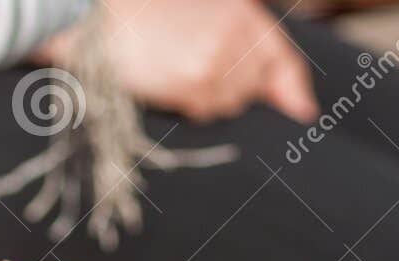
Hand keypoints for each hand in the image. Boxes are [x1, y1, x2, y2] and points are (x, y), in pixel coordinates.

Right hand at [41, 0, 316, 123]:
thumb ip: (242, 46)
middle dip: (230, 89)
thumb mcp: (197, 14)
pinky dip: (189, 105)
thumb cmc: (139, 12)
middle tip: (191, 73)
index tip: (300, 111)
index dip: (289, 88)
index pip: (280, 57)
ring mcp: (220, 57)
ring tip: (174, 70)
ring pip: (230, 102)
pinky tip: (167, 81)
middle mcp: (237, 31)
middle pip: (252, 86)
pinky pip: (207, 110)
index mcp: (239, 10)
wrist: (97, 14)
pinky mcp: (198, 80)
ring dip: (206, 97)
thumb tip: (299, 104)